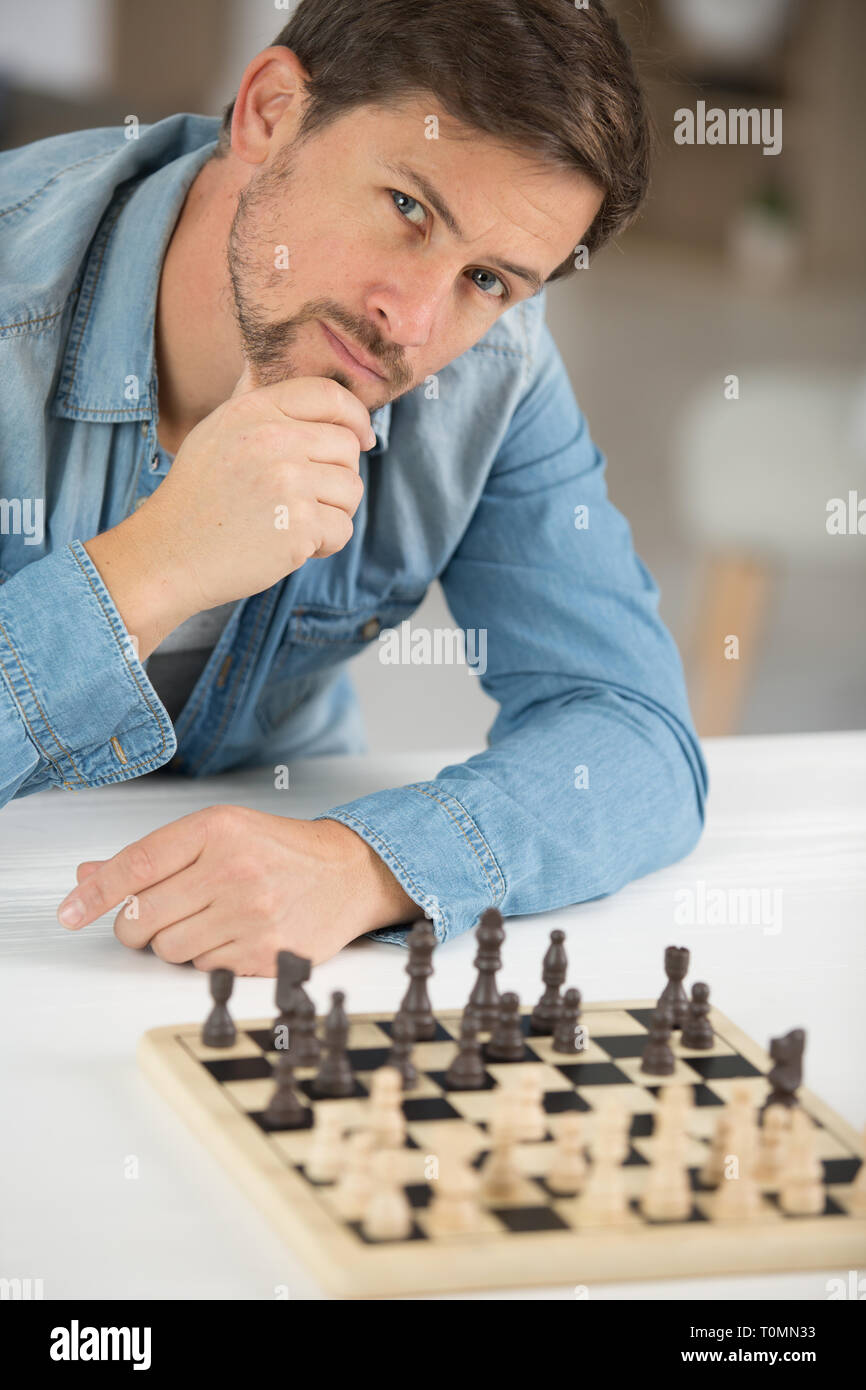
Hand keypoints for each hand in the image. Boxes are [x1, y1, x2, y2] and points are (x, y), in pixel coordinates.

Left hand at [56, 805, 419, 971]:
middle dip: (136, 926)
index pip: (137, 864)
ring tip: (208, 921)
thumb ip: (151, 857)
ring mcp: (252, 914)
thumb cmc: (278, 851)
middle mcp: (234, 869)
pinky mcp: (266, 953)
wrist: (348, 872)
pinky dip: (208, 958)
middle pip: (143, 917)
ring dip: (175, 943)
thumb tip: (86, 875)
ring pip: (168, 950)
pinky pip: (203, 969)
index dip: (95, 893)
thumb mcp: (217, 835)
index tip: (69, 912)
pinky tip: (234, 935)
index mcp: (216, 830)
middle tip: (156, 918)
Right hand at [84, 372, 373, 657]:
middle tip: (304, 499)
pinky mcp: (299, 525)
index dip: (355, 417)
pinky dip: (324, 544)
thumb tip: (261, 362)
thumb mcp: (216, 431)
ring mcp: (288, 482)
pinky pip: (343, 529)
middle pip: (347, 447)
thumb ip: (252, 402)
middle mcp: (273, 439)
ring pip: (351, 490)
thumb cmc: (197, 496)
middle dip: (337, 476)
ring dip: (332, 512)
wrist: (169, 553)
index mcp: (255, 410)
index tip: (362, 439)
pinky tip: (291, 546)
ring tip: (293, 522)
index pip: (329, 395)